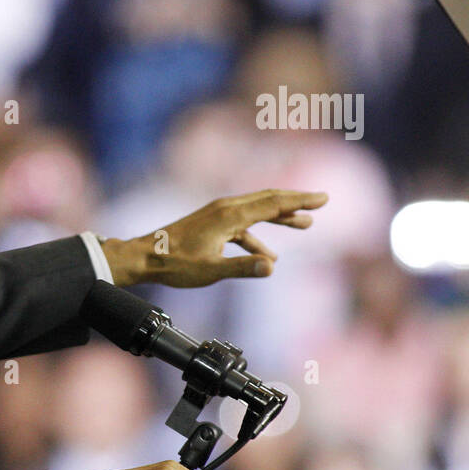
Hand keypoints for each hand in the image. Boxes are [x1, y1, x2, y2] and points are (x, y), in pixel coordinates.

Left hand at [101, 189, 328, 287]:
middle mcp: (226, 208)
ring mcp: (217, 215)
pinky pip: (243, 226)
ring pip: (256, 211)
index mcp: (230, 215)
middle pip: (268, 199)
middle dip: (296, 201)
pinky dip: (258, 235)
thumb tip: (272, 266)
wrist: (144, 257)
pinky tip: (267, 255)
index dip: (300, 200)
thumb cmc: (175, 264)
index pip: (273, 203)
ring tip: (304, 225)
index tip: (323, 198)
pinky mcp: (211, 224)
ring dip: (280, 217)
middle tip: (321, 201)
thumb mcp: (211, 270)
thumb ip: (242, 267)